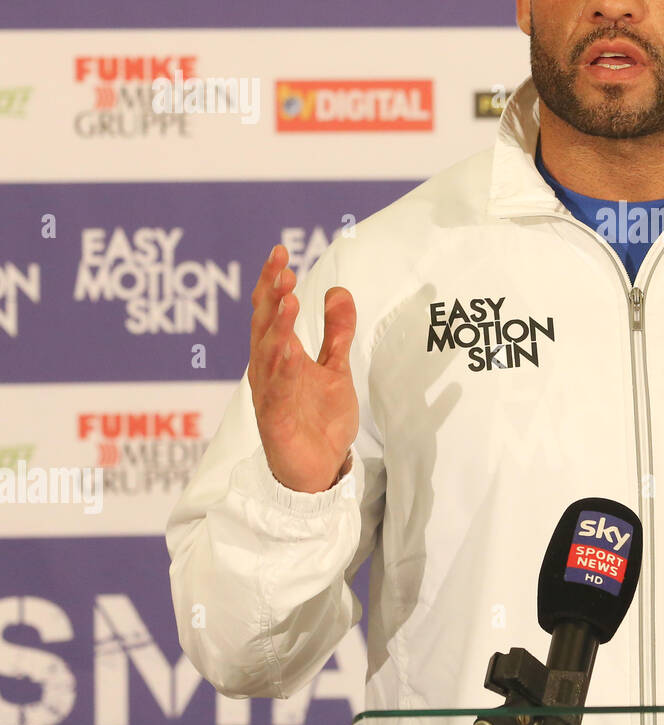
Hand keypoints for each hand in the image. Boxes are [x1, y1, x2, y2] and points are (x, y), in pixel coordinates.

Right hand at [248, 245, 358, 493]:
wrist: (319, 470)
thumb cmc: (319, 419)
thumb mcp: (335, 368)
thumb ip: (336, 333)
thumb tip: (338, 291)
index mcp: (279, 356)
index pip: (271, 312)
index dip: (273, 283)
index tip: (281, 253)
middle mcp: (268, 370)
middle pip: (264, 326)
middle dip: (270, 295)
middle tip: (282, 267)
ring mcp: (270, 394)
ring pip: (267, 354)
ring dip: (277, 326)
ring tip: (287, 298)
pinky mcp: (276, 420)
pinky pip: (277, 391)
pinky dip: (281, 369)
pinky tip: (288, 349)